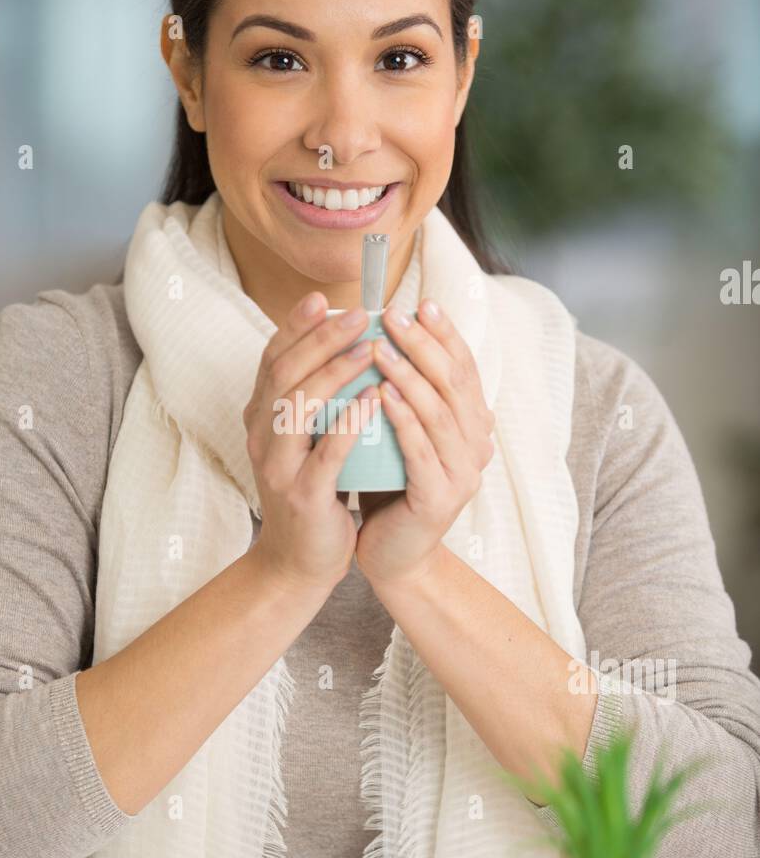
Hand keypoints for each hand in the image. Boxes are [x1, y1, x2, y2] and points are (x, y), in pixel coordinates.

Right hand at [244, 292, 381, 594]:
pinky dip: (347, 423)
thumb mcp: (305, 440)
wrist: (298, 561)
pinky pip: (324, 453)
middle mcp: (261, 436)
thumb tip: (345, 346)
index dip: (296, 327)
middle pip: (285, 374)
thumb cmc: (313, 491)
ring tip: (371, 348)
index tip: (324, 299)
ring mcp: (278, 466)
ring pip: (298, 406)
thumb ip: (314, 400)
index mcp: (261, 418)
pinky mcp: (302, 495)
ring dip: (335, 372)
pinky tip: (372, 400)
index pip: (272, 359)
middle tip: (361, 315)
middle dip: (322, 339)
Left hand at [354, 298, 495, 588]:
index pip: (463, 368)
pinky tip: (380, 394)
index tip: (420, 303)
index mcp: (472, 426)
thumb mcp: (398, 433)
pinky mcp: (441, 498)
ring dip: (409, 375)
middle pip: (454, 383)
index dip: (445, 334)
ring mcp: (463, 473)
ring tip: (380, 347)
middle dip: (424, 344)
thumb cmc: (388, 487)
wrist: (392, 555)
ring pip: (439, 412)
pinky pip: (421, 449)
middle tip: (394, 315)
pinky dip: (402, 418)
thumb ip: (404, 395)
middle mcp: (477, 445)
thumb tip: (382, 336)